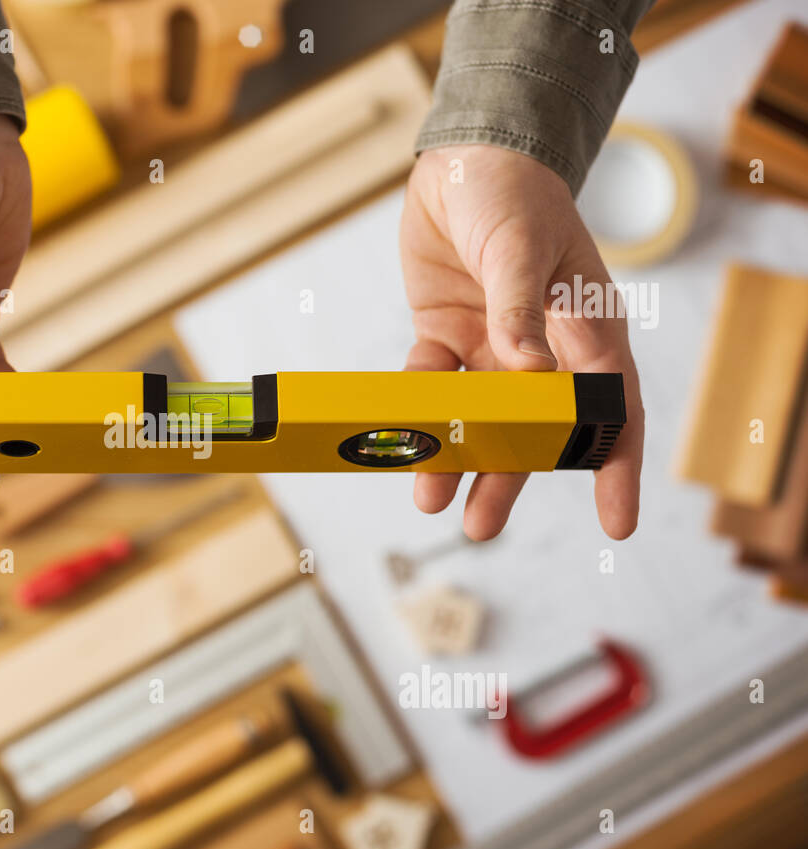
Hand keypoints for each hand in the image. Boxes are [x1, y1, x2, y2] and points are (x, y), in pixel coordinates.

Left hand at [398, 144, 643, 540]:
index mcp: (586, 331)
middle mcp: (542, 350)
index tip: (615, 522)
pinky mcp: (445, 334)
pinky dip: (416, 408)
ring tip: (432, 499)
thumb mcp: (523, 248)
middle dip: (508, 479)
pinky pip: (430, 382)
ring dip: (454, 457)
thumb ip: (520, 310)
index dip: (615, 467)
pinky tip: (399, 434)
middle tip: (482, 527)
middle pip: (531, 431)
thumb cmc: (516, 193)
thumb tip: (524, 370)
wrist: (467, 156)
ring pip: (476, 419)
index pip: (611, 409)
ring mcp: (492, 346)